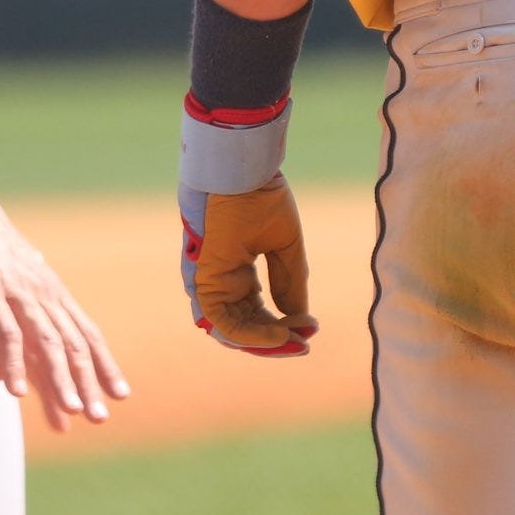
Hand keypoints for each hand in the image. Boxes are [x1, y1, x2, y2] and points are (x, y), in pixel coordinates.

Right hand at [0, 190, 131, 430]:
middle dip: (88, 382)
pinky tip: (14, 391)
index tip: (119, 394)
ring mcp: (17, 293)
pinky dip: (13, 362)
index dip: (103, 364)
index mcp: (49, 293)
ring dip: (59, 378)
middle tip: (99, 417)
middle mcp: (41, 295)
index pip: (84, 334)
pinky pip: (5, 332)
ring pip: (46, 342)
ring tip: (72, 410)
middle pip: (71, 344)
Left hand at [177, 94, 313, 356]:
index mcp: (237, 272)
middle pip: (243, 327)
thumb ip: (288, 282)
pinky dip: (247, 333)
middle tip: (304, 346)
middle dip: (274, 342)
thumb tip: (295, 319)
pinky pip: (219, 319)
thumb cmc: (260, 196)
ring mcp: (209, 281)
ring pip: (229, 330)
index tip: (311, 328)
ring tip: (292, 342)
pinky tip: (277, 334)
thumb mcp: (284, 245)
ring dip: (262, 343)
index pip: (256, 313)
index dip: (282, 326)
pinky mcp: (202, 278)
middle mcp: (221, 281)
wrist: (240, 169)